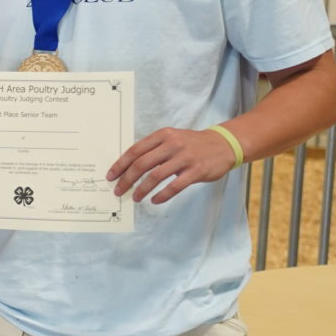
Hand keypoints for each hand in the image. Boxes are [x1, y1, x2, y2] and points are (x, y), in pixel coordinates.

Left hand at [107, 127, 236, 204]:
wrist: (224, 144)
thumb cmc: (192, 144)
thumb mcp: (172, 138)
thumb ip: (153, 149)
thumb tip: (128, 167)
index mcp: (163, 135)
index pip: (135, 151)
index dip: (120, 165)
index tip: (111, 177)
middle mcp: (172, 144)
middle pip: (142, 164)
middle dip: (126, 180)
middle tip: (119, 191)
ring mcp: (185, 157)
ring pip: (155, 176)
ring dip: (142, 189)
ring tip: (135, 198)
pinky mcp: (196, 171)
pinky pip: (174, 186)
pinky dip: (162, 195)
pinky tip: (155, 200)